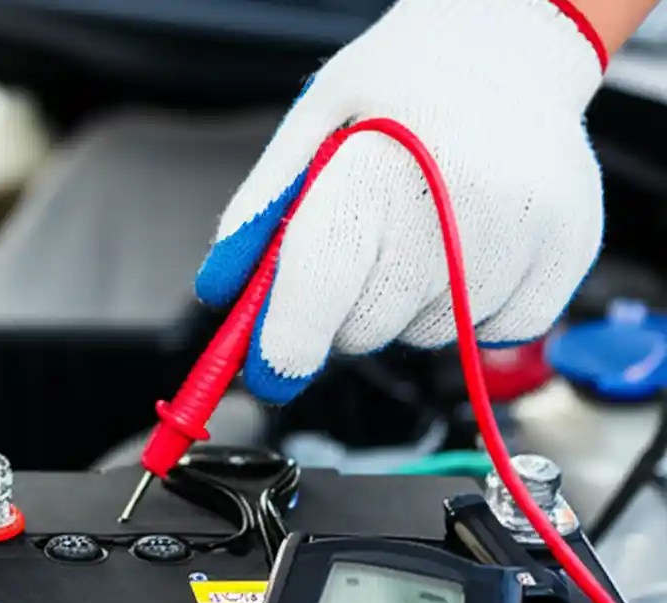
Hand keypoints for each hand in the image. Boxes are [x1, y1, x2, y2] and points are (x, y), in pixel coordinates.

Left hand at [194, 0, 605, 403]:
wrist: (512, 44)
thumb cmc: (404, 81)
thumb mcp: (313, 122)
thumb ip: (261, 211)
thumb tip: (222, 294)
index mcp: (381, 164)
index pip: (320, 286)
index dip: (286, 343)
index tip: (269, 369)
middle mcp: (461, 202)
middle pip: (370, 326)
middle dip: (346, 310)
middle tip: (360, 251)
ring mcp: (525, 231)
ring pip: (431, 336)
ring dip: (410, 307)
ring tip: (423, 229)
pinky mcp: (568, 253)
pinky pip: (497, 333)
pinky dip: (473, 309)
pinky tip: (470, 246)